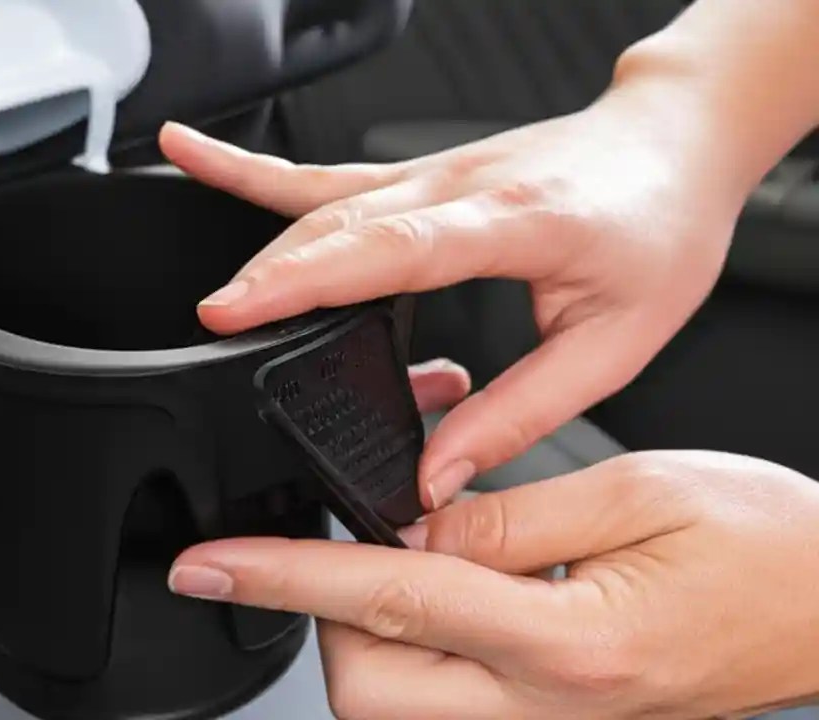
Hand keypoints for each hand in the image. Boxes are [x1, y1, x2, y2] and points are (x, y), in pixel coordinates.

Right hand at [159, 78, 750, 506]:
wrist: (672, 145)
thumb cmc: (658, 229)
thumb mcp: (617, 342)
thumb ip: (523, 413)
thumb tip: (440, 474)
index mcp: (518, 219)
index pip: (395, 246)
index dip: (311, 276)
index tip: (245, 311)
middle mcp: (462, 185)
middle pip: (341, 224)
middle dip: (268, 278)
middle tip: (212, 330)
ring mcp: (431, 173)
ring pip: (323, 202)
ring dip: (261, 247)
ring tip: (210, 297)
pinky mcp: (413, 177)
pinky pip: (322, 173)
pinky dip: (251, 169)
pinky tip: (193, 154)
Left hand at [168, 451, 818, 718]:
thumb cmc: (771, 545)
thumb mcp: (639, 490)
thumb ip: (508, 512)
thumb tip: (411, 520)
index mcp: (569, 641)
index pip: (388, 600)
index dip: (282, 578)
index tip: (210, 566)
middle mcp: (549, 707)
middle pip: (367, 686)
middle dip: (329, 614)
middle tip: (357, 539)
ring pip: (396, 708)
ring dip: (373, 631)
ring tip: (412, 557)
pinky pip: (447, 706)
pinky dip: (418, 647)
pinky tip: (452, 588)